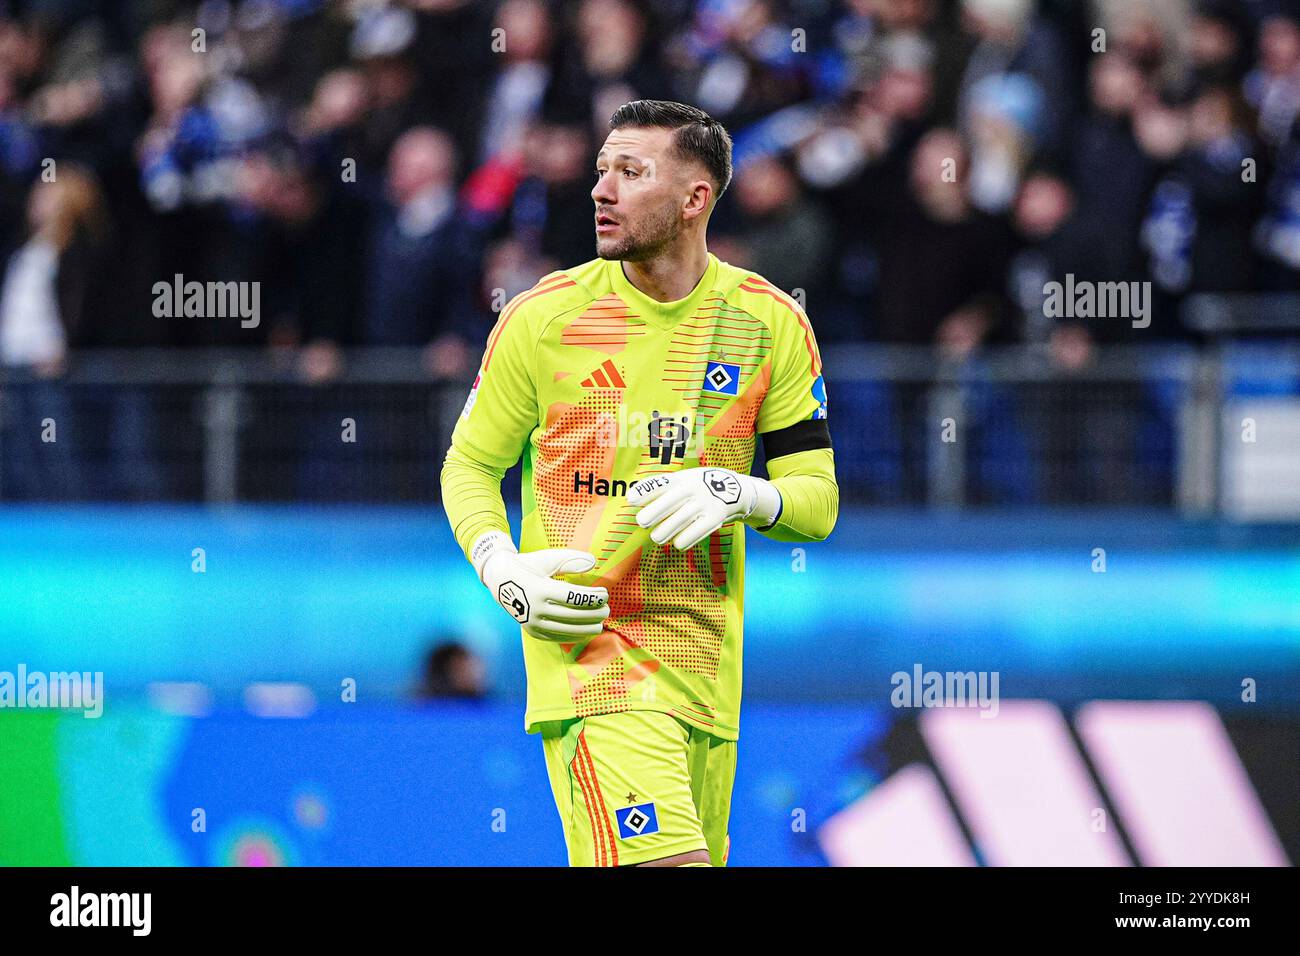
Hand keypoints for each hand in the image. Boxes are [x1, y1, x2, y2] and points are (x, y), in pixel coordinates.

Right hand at [473, 533, 609, 640]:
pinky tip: (586, 632)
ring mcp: (533, 623)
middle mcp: (535, 608)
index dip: (592, 598)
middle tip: (607, 609)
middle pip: (573, 615)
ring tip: (601, 623)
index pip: (573, 597)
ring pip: (567, 629)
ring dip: (587, 628)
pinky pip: (557, 637)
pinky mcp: (532, 632)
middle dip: (594, 613)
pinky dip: (574, 636)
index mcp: (540, 588)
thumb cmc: (529, 565)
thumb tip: (593, 562)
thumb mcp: (548, 558)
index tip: (605, 594)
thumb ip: (571, 560)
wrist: (500, 579)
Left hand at [628, 467, 779, 550]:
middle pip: (668, 504)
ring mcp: (704, 504)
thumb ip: (659, 488)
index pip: (661, 483)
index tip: (631, 500)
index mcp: (681, 479)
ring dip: (663, 533)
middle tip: (642, 522)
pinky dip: (681, 541)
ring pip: (677, 524)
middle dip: (651, 515)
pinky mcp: (714, 519)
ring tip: (658, 537)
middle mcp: (692, 490)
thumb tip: (631, 499)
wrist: (734, 489)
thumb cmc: (696, 487)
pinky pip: (691, 536)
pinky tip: (677, 542)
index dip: (645, 491)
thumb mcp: (682, 479)